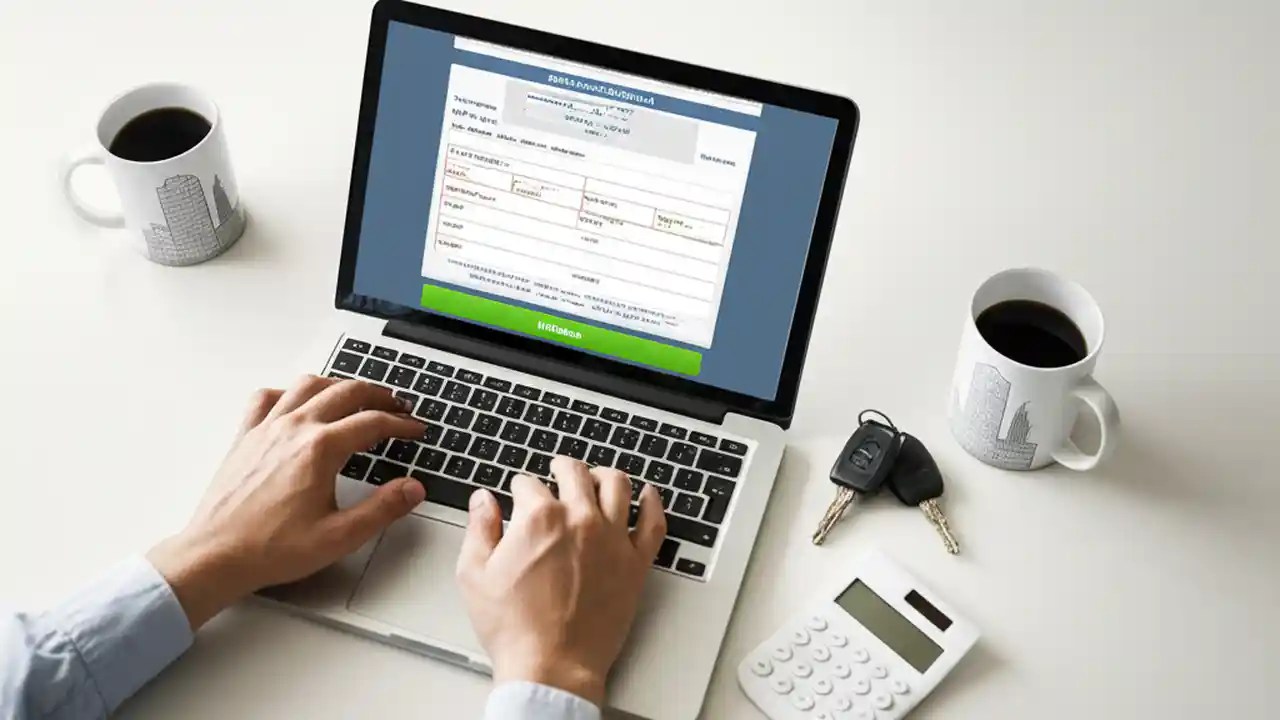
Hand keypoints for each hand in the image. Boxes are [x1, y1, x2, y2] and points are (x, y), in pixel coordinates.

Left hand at [148, 376, 427, 628]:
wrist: (216, 556)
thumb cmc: (269, 548)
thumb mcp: (340, 536)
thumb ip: (382, 509)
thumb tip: (412, 488)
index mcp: (320, 449)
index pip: (373, 423)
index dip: (402, 423)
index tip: (415, 429)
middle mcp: (293, 429)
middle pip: (346, 392)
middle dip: (378, 395)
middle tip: (397, 405)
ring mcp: (266, 429)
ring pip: (308, 385)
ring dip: (338, 384)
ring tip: (355, 394)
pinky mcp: (245, 437)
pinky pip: (267, 398)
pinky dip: (288, 392)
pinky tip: (296, 403)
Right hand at [456, 457, 666, 706]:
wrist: (552, 666)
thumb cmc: (515, 628)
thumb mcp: (475, 575)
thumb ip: (479, 529)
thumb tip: (483, 500)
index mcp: (539, 518)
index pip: (529, 484)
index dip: (521, 487)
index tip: (520, 494)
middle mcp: (580, 520)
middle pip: (575, 472)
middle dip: (562, 467)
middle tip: (559, 469)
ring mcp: (612, 539)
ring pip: (617, 485)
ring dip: (604, 474)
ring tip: (598, 476)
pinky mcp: (635, 563)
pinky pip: (653, 522)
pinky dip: (653, 503)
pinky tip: (648, 495)